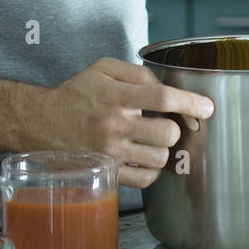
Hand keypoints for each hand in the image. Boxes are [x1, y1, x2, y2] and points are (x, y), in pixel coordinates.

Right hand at [44, 57, 213, 189]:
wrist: (41, 122)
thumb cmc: (76, 93)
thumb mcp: (103, 68)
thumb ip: (137, 72)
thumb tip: (163, 86)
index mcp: (116, 96)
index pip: (162, 98)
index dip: (191, 103)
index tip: (207, 107)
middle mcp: (115, 126)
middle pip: (167, 133)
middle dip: (175, 127)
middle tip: (166, 123)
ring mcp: (111, 153)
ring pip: (160, 158)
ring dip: (163, 148)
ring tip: (151, 139)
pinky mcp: (108, 173)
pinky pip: (145, 180)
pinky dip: (152, 170)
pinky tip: (144, 156)